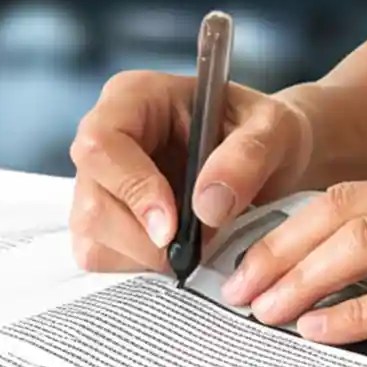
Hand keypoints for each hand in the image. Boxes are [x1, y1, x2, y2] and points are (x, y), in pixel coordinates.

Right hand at [68, 71, 313, 272]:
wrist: (272, 161)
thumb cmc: (265, 133)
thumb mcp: (274, 130)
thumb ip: (247, 156)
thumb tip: (207, 205)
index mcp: (133, 98)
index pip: (101, 144)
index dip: (132, 188)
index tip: (173, 226)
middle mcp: (106, 139)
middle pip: (92, 200)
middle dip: (144, 238)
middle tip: (198, 248)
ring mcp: (100, 183)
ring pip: (92, 235)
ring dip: (146, 256)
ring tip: (197, 246)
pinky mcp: (104, 222)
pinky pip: (102, 257)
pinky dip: (142, 268)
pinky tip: (180, 252)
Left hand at [221, 170, 366, 344]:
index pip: (350, 195)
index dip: (292, 224)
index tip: (254, 253)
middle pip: (342, 212)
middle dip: (279, 248)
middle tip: (236, 283)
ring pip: (364, 245)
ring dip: (303, 276)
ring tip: (263, 307)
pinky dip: (355, 312)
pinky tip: (321, 328)